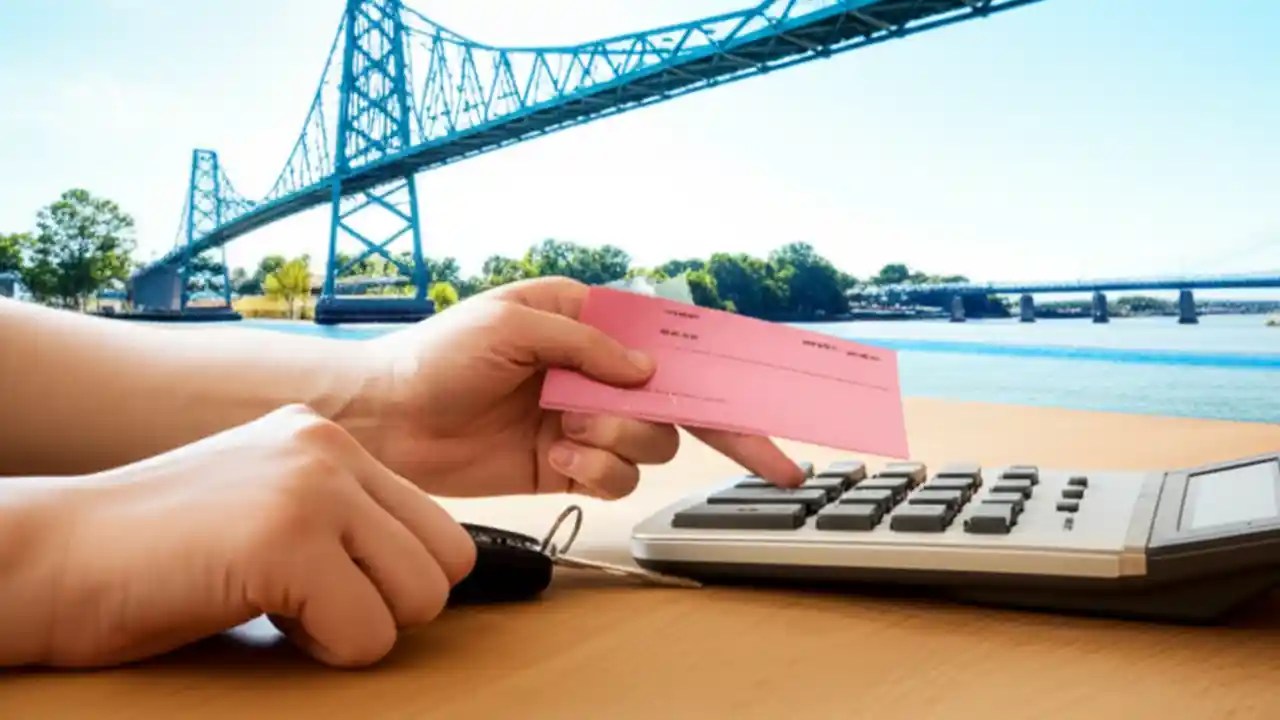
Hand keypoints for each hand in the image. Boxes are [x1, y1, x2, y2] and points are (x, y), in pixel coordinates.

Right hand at [0, 404, 475, 668]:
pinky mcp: (287, 541)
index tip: (332, 588)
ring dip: (356, 629)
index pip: (439, 527)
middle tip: (309, 605)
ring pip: (421, 599)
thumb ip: (344, 517)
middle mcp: (330, 450)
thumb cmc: (157, 552)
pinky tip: (256, 616)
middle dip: (389, 606)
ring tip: (281, 608)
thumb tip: (434, 569)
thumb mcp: (267, 505)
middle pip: (447, 562)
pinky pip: (368, 635)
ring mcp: (311, 489)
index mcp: (327, 440)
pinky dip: (320, 652)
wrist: (53, 556)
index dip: (396, 581)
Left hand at [345, 277, 803, 498]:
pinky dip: (595, 472)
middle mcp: (597, 374)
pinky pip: (614, 478)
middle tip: (766, 460)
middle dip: (715, 426)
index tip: (776, 391)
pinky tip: (558, 459)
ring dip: (620, 443)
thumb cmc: (439, 353)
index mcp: (591, 324)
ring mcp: (585, 422)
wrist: (388, 418)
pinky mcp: (567, 466)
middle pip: (680, 401)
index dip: (724, 367)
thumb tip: (646, 373)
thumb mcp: (511, 323)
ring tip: (570, 433)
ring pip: (651, 445)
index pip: (671, 343)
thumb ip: (585, 345)